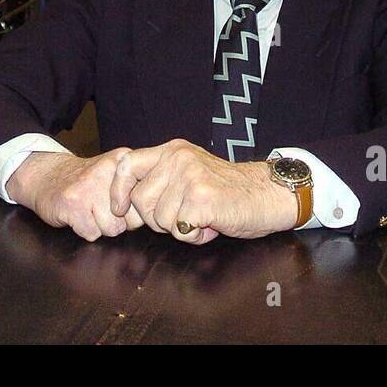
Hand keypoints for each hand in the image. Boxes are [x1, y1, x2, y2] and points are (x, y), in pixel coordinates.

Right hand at [7, 149, 145, 241]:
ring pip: (113, 229)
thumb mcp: (114, 174)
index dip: (133, 211)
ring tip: (89, 211)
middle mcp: (108, 170)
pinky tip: (77, 215)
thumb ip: (136, 189)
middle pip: (131, 219)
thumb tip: (154, 218)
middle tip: (101, 208)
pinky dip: (84, 230)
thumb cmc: (86, 182)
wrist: (46, 175)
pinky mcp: (73, 203)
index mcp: (123, 161)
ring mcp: (90, 186)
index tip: (118, 204)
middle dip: (119, 221)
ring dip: (101, 227)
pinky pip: (92, 233)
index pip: (145, 201)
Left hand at [109, 139, 298, 242]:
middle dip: (158, 220)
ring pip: (160, 220)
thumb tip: (125, 203)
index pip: (127, 164)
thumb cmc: (228, 191)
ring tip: (203, 217)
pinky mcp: (202, 197)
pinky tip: (212, 224)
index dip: (118, 190)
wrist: (268, 194)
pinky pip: (180, 230)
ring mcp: (190, 176)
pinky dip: (195, 236)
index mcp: (172, 150)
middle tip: (186, 216)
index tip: (120, 209)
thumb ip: (162, 179)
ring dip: (180, 229)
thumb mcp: (190, 173)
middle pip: (141, 201)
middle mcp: (178, 158)